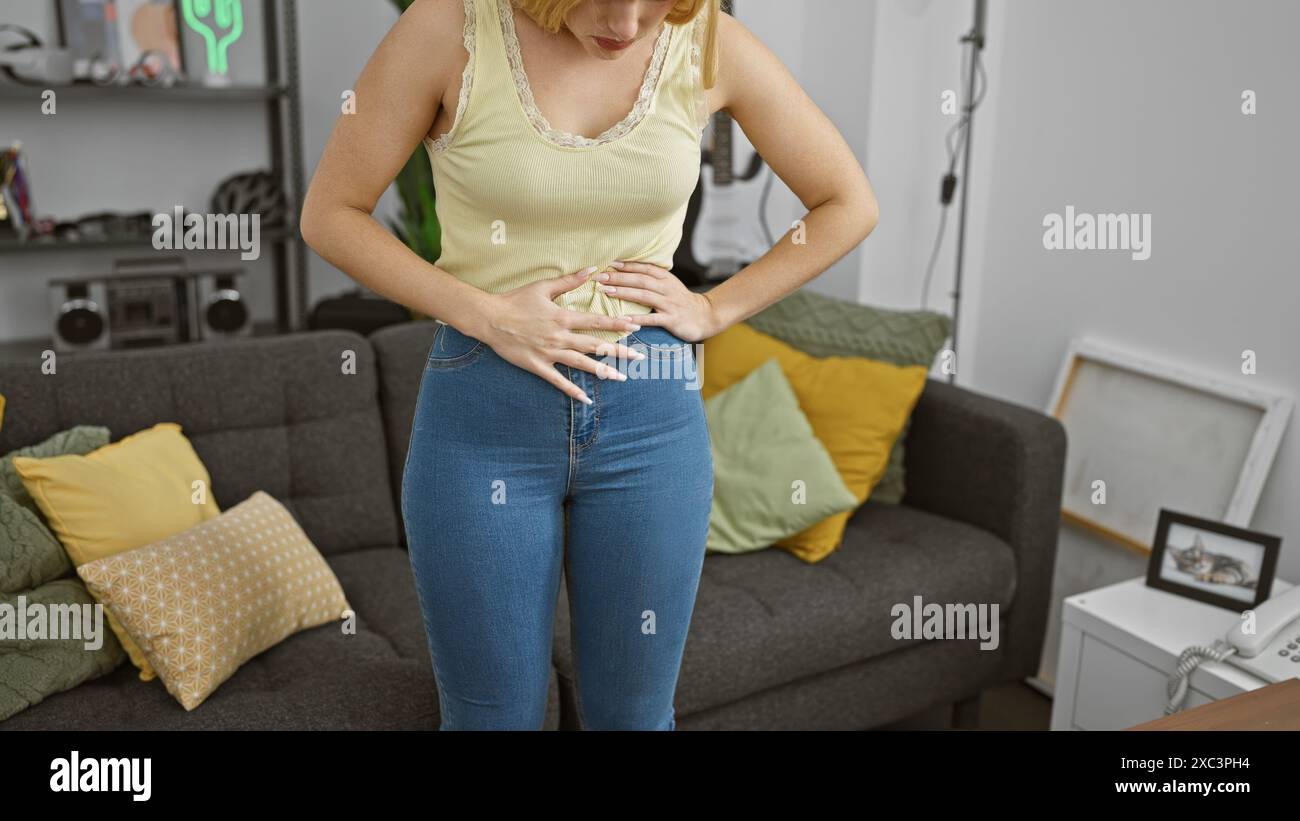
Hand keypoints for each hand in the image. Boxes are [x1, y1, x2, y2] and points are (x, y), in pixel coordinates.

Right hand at [475, 266, 648, 404]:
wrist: (490, 318)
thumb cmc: (515, 300)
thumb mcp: (543, 287)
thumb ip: (569, 281)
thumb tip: (592, 269)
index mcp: (562, 317)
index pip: (596, 321)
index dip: (617, 324)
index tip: (635, 326)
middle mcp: (560, 337)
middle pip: (595, 345)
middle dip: (619, 351)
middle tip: (639, 357)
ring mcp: (550, 353)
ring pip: (582, 364)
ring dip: (603, 372)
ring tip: (622, 378)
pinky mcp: (538, 366)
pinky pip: (559, 381)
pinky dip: (573, 391)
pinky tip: (586, 399)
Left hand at [593, 260, 720, 341]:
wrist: (706, 316)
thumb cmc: (682, 301)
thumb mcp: (669, 285)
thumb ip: (652, 278)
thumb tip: (628, 272)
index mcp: (665, 278)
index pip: (643, 268)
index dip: (626, 265)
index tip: (609, 264)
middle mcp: (666, 288)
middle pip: (640, 280)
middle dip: (619, 278)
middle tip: (600, 278)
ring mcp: (669, 304)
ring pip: (643, 296)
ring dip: (624, 293)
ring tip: (606, 292)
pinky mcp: (672, 319)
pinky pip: (652, 319)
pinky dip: (637, 318)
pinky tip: (623, 319)